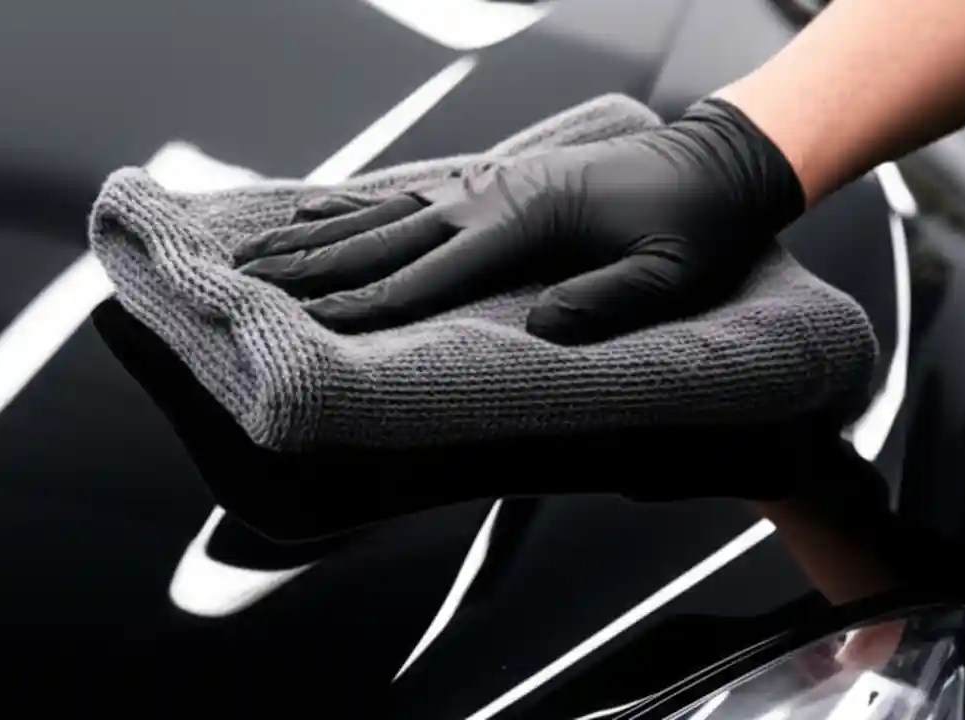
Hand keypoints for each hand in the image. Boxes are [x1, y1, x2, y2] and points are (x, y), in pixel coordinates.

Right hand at [236, 98, 804, 343]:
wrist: (716, 164)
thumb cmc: (696, 226)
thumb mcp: (669, 275)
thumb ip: (604, 302)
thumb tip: (535, 331)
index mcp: (525, 220)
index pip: (429, 273)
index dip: (367, 304)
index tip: (307, 323)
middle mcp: (490, 196)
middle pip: (385, 238)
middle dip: (313, 267)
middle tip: (247, 282)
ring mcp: (486, 184)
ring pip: (385, 212)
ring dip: (319, 237)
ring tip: (260, 251)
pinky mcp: (492, 183)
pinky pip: (409, 194)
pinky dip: (356, 206)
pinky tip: (318, 213)